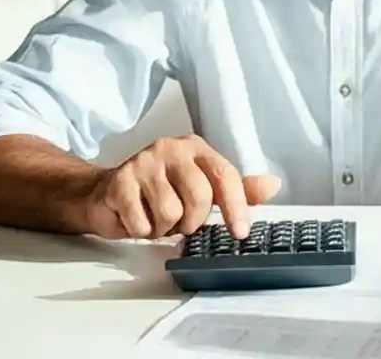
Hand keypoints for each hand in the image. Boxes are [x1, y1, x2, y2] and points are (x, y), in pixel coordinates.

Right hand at [82, 134, 280, 239]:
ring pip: (169, 213)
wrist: (108, 192)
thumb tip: (272, 185)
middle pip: (198, 196)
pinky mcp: (119, 182)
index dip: (236, 205)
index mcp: (196, 149)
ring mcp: (143, 163)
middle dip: (191, 221)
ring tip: (155, 218)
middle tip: (180, 222)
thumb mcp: (203, 187)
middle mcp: (170, 149)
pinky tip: (137, 218)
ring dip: (164, 228)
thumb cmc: (161, 191)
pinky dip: (142, 231)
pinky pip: (141, 223)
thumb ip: (237, 189)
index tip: (240, 232)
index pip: (224, 174)